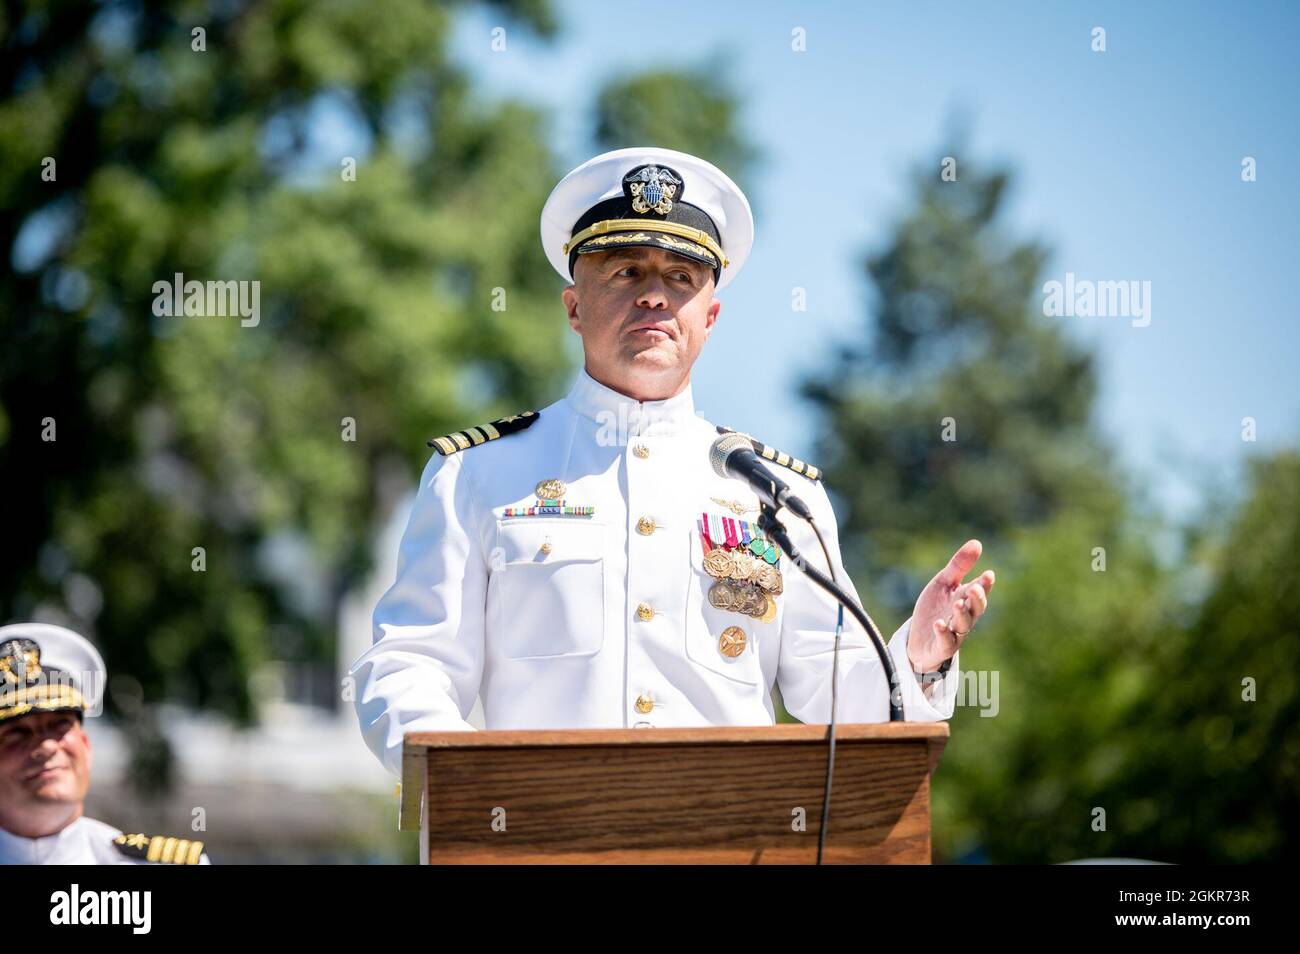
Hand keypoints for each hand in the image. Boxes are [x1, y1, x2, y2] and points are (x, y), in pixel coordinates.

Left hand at [907, 539, 994, 672]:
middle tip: (975, 588)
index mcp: (966, 599)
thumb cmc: (935, 608)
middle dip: (977, 599)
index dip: (984, 585)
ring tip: (957, 604)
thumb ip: (959, 566)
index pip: (979, 591)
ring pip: (963, 625)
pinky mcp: (942, 647)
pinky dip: (943, 633)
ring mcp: (955, 633)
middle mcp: (964, 617)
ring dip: (962, 615)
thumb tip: (977, 542)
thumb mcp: (943, 584)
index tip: (988, 575)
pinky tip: (939, 623)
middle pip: (976, 609)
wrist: (919, 638)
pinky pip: (946, 642)